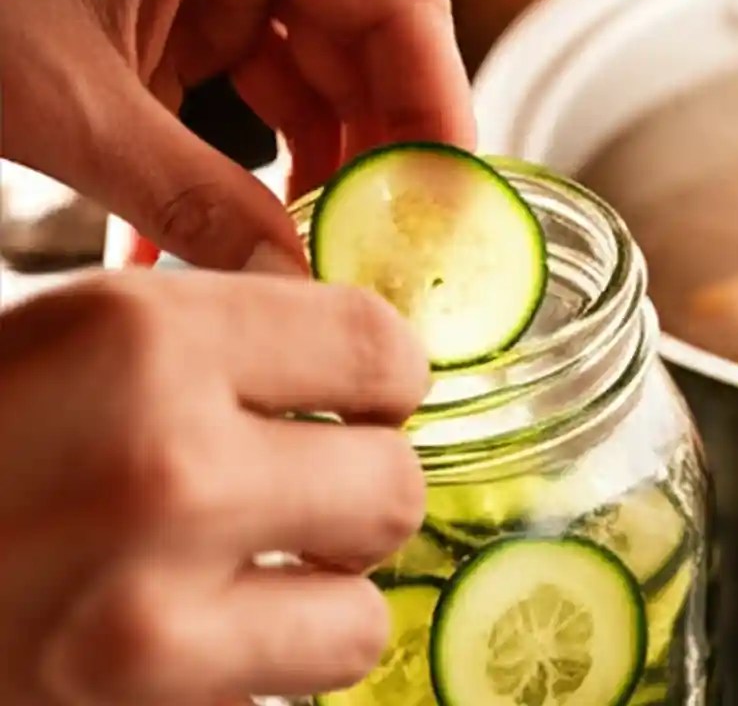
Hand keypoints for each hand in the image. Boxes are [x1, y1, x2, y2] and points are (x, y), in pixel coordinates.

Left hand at [0, 0, 473, 272]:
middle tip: (371, 263)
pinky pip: (240, 105)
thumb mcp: (62, 96)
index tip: (443, 213)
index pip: (403, 12)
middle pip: (368, 59)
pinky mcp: (177, 23)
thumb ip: (187, 195)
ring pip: (309, 91)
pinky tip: (203, 250)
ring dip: (298, 190)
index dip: (439, 114)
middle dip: (367, 170)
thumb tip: (287, 286)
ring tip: (287, 275)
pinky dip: (228, 179)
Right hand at [0, 269, 429, 704]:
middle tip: (302, 495)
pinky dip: (270, 665)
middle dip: (359, 490)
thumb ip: (221, 345)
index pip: (380, 348)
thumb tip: (377, 367)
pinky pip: (294, 689)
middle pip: (395, 484)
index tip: (354, 398)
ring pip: (364, 613)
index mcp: (139, 338)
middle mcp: (158, 467)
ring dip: (327, 596)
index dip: (381, 379)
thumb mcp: (70, 343)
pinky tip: (204, 638)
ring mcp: (147, 615)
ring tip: (253, 576)